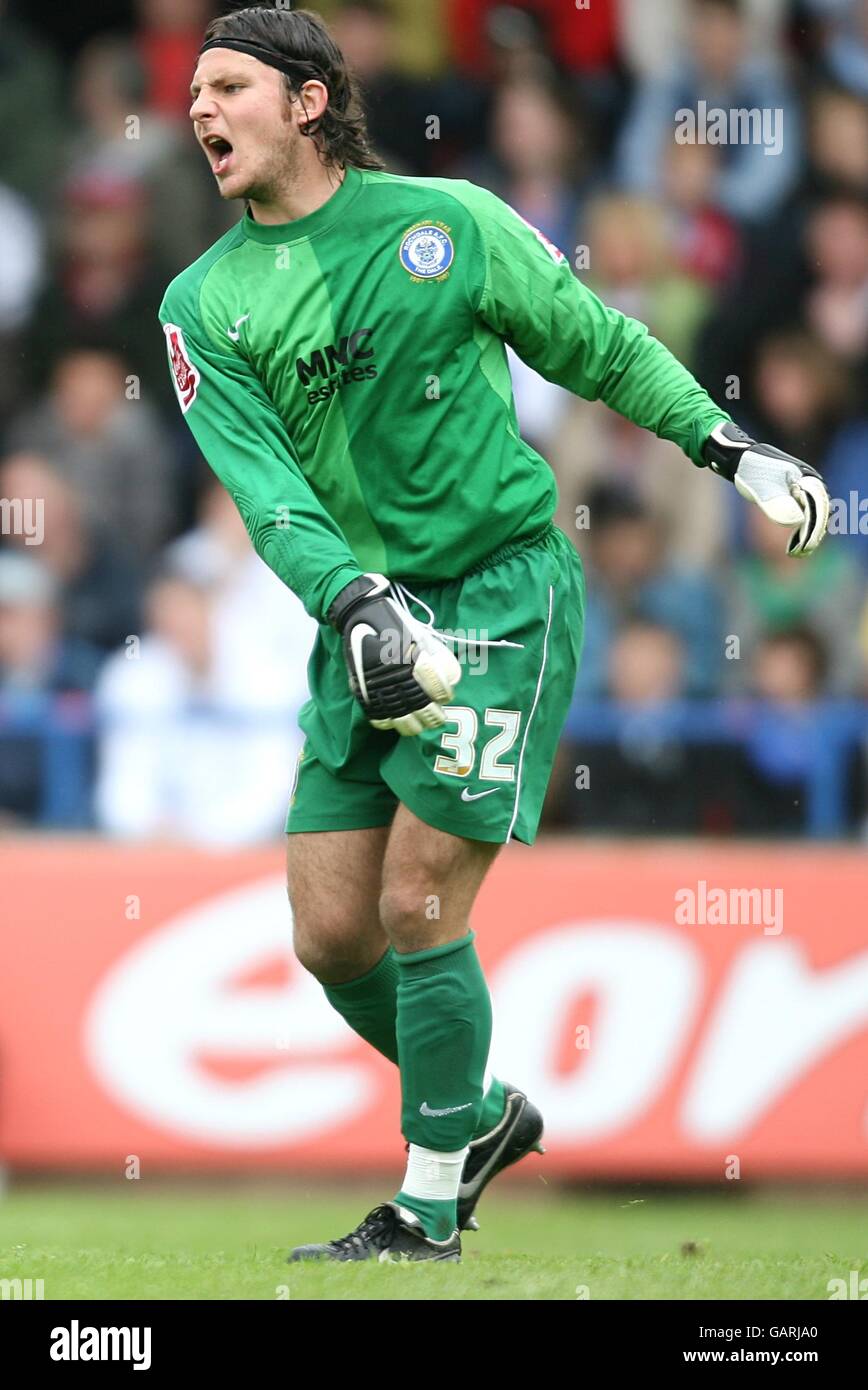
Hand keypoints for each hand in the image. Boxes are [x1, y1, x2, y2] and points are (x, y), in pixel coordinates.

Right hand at [327, 573, 460, 735]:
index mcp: (413, 658)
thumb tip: (452, 680)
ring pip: (403, 719)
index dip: (444, 694)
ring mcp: (379, 686)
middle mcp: (397, 675)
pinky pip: (379, 718)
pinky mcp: (364, 691)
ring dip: (415, 724)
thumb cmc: (393, 622)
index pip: (438, 687)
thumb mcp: (419, 633)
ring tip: (421, 723)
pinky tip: (396, 718)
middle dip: (434, 716)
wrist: (358, 614)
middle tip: (438, 717)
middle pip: (423, 708)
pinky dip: (389, 722)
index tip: (445, 695)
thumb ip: (437, 656)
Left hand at [703, 421, 829, 555]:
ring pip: (814, 512)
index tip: (803, 548)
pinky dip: (803, 525)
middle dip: (812, 533)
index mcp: (808, 478)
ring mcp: (806, 486)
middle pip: (819, 512)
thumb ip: (778, 505)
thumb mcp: (762, 490)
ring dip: (809, 531)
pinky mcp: (797, 491)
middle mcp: (811, 481)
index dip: (812, 531)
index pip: (818, 509)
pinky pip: (806, 510)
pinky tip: (797, 541)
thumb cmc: (751, 472)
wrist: (740, 459)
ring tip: (799, 550)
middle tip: (800, 552)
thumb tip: (798, 521)